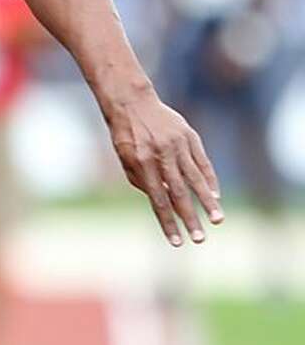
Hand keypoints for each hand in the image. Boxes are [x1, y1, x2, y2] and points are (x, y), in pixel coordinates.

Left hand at [107, 89, 223, 245]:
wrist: (132, 102)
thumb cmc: (126, 136)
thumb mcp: (126, 160)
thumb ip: (142, 182)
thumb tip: (164, 202)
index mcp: (142, 164)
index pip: (158, 201)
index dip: (168, 223)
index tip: (177, 242)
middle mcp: (162, 156)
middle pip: (179, 194)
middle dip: (190, 219)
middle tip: (199, 239)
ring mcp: (178, 146)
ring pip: (196, 179)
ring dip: (207, 202)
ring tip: (217, 220)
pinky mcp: (190, 137)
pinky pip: (202, 162)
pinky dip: (210, 179)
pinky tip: (215, 196)